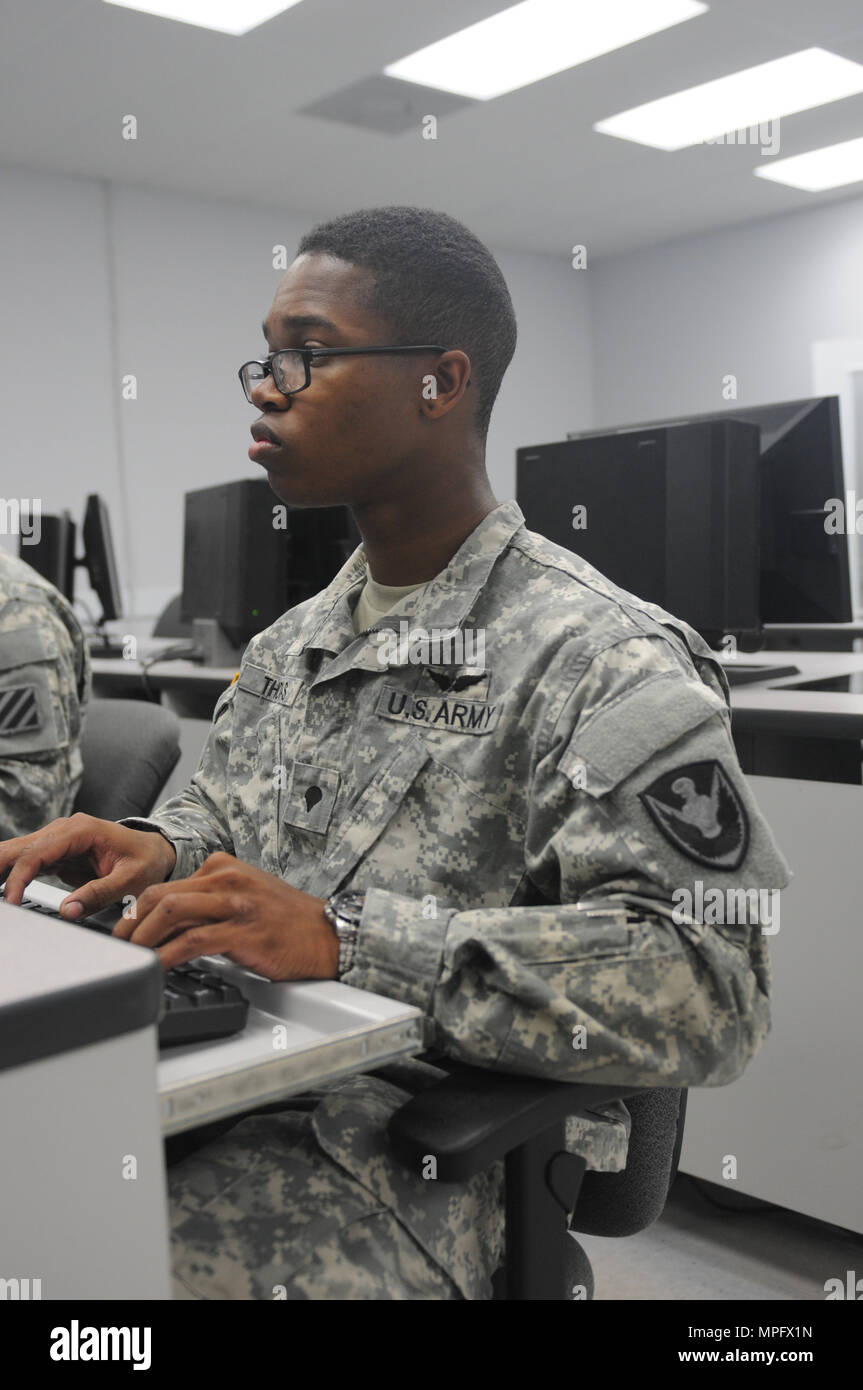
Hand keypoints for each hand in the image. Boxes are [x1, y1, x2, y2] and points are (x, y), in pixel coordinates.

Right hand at [0, 813, 176, 912]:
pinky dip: (9, 877)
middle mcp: (63, 830)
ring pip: (16, 854)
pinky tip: (0, 892)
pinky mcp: (55, 855)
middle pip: (18, 848)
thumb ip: (100, 894)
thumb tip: (69, 910)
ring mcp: (56, 841)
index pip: (37, 852)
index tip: (11, 902)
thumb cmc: (146, 861)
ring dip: (0, 871)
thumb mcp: (132, 880)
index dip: (20, 878)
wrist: (155, 852)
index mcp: (80, 830)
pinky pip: (25, 864)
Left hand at [111, 851, 338, 979]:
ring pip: (171, 912)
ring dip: (143, 937)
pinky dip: (167, 955)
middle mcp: (228, 879)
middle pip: (161, 894)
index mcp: (224, 867)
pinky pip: (192, 941)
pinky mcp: (242, 931)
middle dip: (131, 921)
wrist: (327, 935)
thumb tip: (167, 925)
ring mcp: (235, 904)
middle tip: (119, 943)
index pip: (167, 884)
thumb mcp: (244, 897)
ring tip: (132, 956)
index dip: (139, 908)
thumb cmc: (287, 922)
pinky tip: (158, 966)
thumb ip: (209, 903)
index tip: (126, 927)